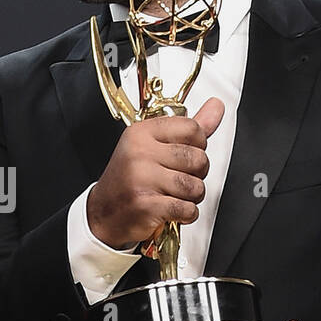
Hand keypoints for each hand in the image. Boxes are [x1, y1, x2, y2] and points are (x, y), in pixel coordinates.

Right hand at [86, 97, 223, 249]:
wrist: (103, 213)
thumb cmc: (130, 180)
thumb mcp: (154, 147)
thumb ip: (187, 130)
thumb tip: (216, 106)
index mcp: (141, 133)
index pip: (192, 128)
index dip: (197, 146)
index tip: (184, 156)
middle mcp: (139, 152)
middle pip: (198, 159)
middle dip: (197, 175)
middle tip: (178, 181)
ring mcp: (140, 178)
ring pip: (195, 187)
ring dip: (191, 198)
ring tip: (174, 197)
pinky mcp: (144, 205)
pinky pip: (186, 209)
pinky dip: (186, 214)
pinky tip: (172, 211)